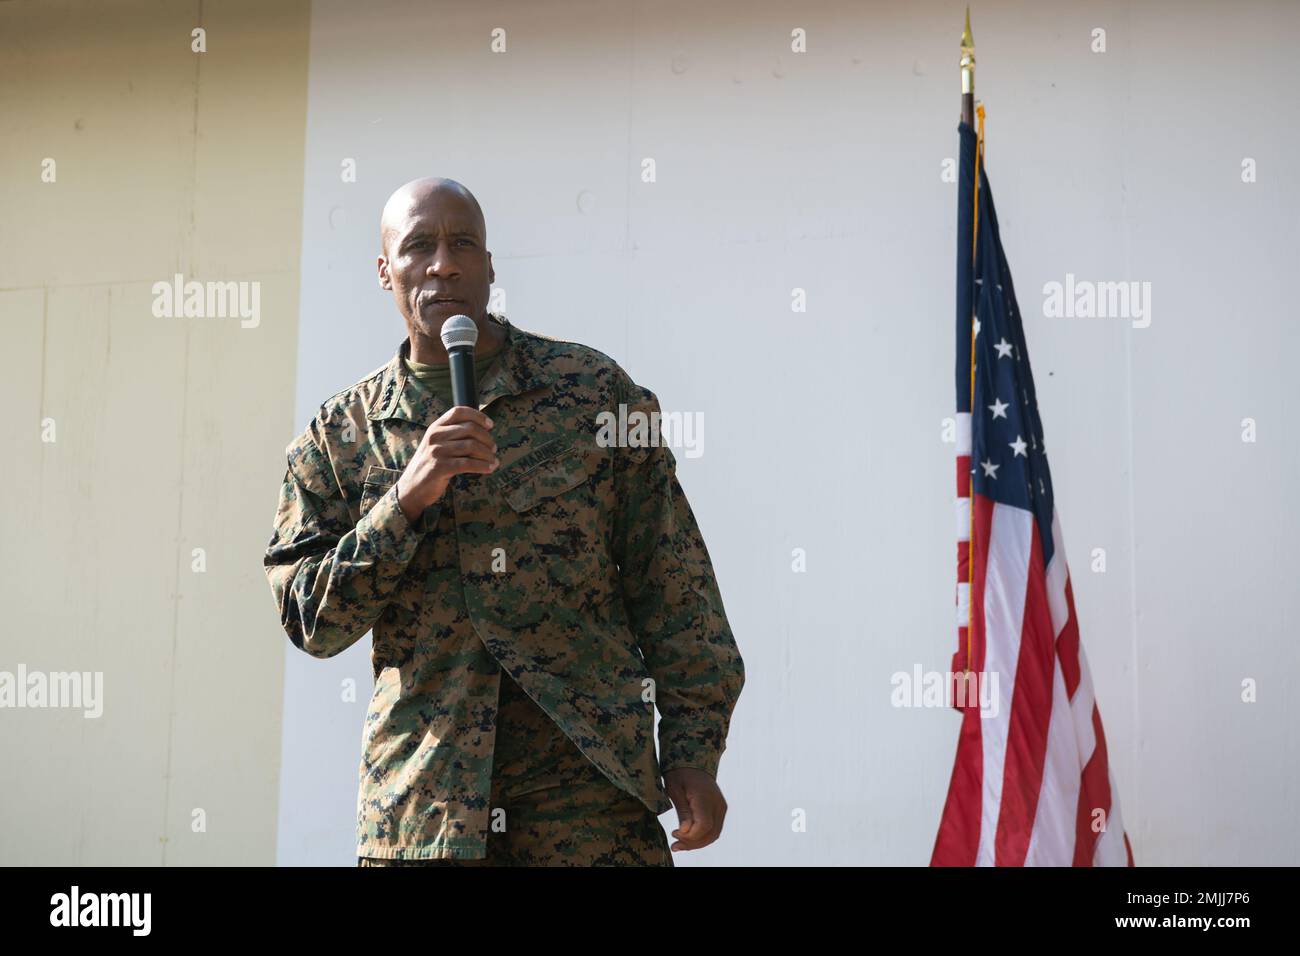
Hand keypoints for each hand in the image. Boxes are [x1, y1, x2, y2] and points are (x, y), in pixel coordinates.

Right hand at [395, 405, 497, 521]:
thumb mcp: (437, 445)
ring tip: (493, 461)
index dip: (477, 416)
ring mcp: (436, 451)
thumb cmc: (430, 465)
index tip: (490, 425)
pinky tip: (490, 468)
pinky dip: (482, 466)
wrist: (412, 487)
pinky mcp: (440, 467)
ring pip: (471, 446)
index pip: (458, 411)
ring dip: (487, 454)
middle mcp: (435, 436)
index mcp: (435, 427)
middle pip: (469, 428)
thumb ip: (453, 435)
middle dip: (486, 438)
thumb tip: (483, 431)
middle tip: (493, 448)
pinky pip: (468, 463)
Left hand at [663, 768, 727, 851]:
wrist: (693, 761)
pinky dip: (702, 837)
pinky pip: (714, 829)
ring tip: (679, 845)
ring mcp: (721, 808)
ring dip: (697, 843)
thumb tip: (685, 832)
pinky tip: (688, 838)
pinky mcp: (720, 810)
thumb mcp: (675, 789)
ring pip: (713, 834)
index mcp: (705, 797)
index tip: (674, 833)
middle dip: (692, 843)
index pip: (704, 826)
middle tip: (675, 845)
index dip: (690, 836)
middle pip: (710, 833)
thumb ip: (682, 811)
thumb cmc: (680, 773)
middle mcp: (717, 804)